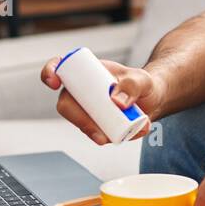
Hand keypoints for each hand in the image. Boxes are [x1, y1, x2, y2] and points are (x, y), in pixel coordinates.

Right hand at [40, 56, 166, 145]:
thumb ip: (133, 85)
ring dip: (93, 131)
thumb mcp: (142, 80)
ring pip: (79, 122)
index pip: (61, 68)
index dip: (50, 73)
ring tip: (114, 135)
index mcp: (87, 72)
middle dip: (79, 118)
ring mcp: (87, 109)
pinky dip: (108, 137)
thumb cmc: (143, 84)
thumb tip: (116, 101)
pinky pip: (94, 134)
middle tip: (98, 129)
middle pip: (66, 104)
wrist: (154, 101)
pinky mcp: (95, 125)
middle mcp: (82, 91)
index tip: (54, 82)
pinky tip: (126, 135)